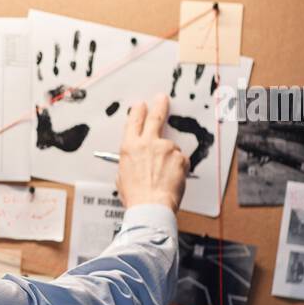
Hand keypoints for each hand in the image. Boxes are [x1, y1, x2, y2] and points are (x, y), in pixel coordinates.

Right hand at [116, 93, 187, 211]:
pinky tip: (171, 178)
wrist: (151, 206)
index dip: (138, 111)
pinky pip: (180, 160)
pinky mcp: (180, 157)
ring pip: (170, 147)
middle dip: (159, 106)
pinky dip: (178, 168)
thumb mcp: (122, 175)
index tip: (141, 105)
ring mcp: (166, 148)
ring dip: (169, 157)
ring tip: (163, 175)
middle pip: (155, 117)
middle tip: (162, 98)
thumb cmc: (136, 195)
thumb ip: (130, 161)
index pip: (134, 121)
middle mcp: (148, 143)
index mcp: (130, 147)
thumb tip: (136, 159)